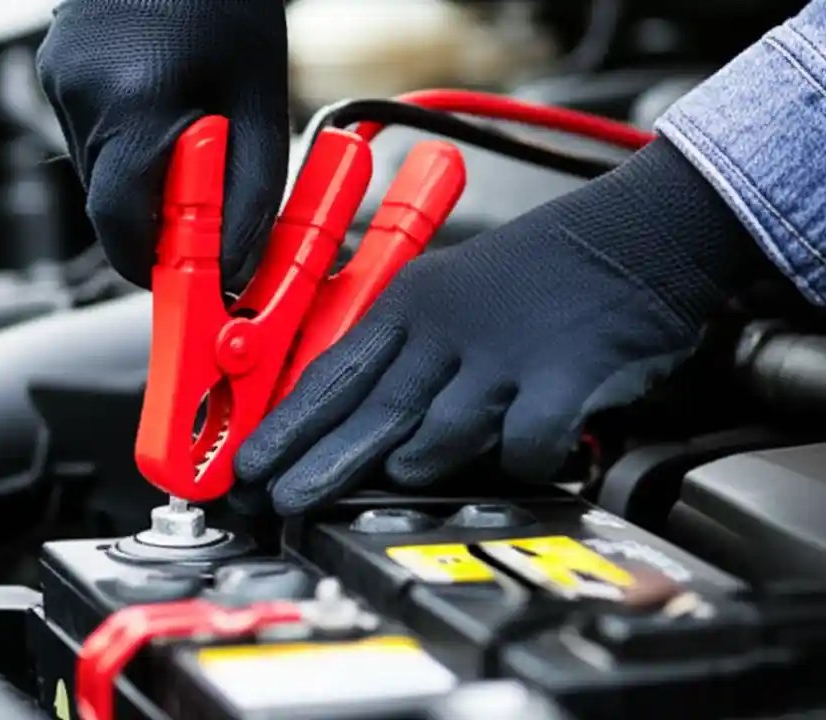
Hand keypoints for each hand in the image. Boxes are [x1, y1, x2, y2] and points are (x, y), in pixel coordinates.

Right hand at [37, 0, 288, 290]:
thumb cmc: (233, 9)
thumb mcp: (260, 106)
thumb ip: (252, 196)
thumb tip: (236, 269)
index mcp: (135, 104)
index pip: (119, 226)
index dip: (149, 265)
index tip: (182, 279)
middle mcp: (81, 94)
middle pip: (106, 203)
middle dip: (153, 215)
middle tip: (202, 198)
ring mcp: (57, 79)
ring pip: (94, 171)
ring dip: (137, 174)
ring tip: (184, 125)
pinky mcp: (50, 69)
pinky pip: (84, 134)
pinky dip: (120, 139)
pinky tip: (154, 97)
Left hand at [236, 140, 764, 514]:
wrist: (637, 232)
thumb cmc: (539, 270)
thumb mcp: (448, 292)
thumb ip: (402, 351)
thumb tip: (349, 414)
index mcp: (411, 307)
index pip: (333, 373)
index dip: (288, 425)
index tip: (251, 464)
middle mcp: (448, 331)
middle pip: (369, 409)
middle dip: (318, 463)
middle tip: (280, 500)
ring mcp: (504, 356)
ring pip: (438, 431)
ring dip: (412, 465)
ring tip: (390, 485)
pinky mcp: (565, 377)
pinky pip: (525, 443)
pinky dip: (517, 462)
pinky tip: (512, 463)